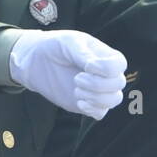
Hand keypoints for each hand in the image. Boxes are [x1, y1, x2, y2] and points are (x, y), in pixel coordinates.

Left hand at [8, 30, 126, 119]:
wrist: (36, 62)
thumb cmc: (55, 47)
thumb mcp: (68, 42)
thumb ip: (83, 53)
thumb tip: (94, 66)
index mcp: (105, 55)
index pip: (120, 64)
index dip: (106, 69)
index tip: (87, 65)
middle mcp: (106, 73)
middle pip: (119, 83)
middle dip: (97, 84)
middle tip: (77, 79)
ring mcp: (98, 90)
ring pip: (114, 100)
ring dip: (95, 97)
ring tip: (77, 91)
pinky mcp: (88, 103)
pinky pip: (101, 113)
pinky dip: (92, 110)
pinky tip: (79, 102)